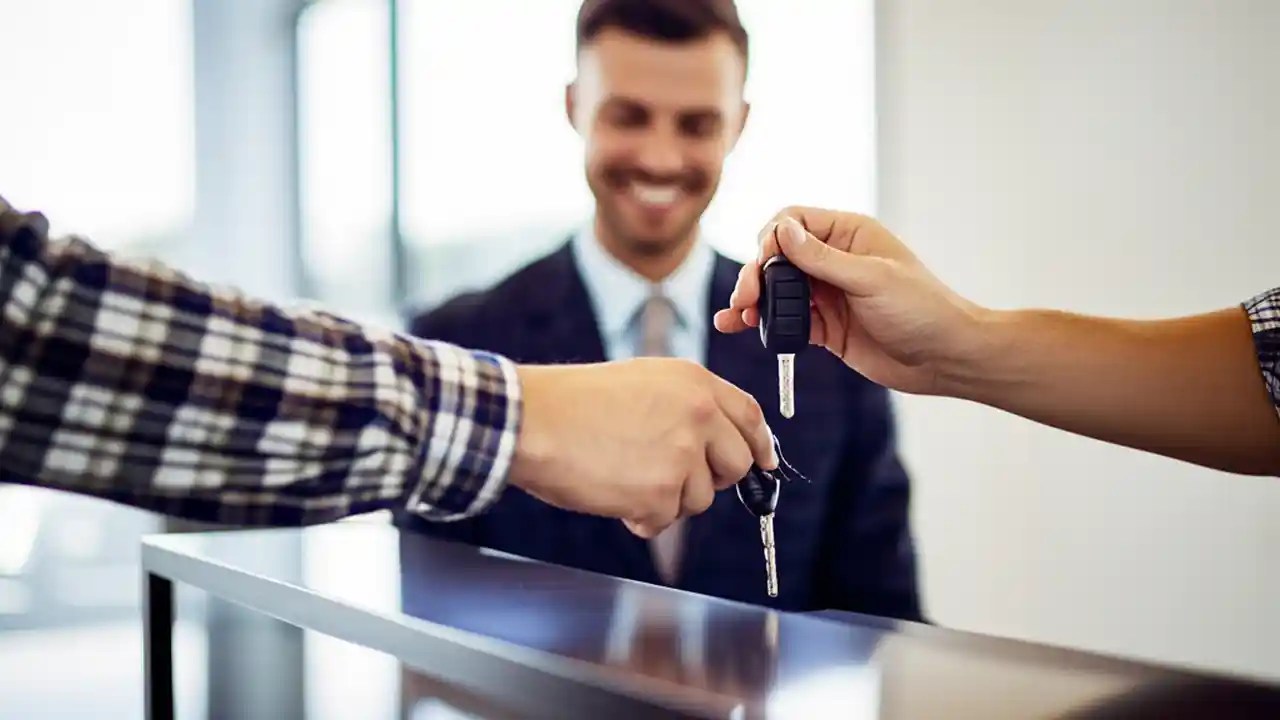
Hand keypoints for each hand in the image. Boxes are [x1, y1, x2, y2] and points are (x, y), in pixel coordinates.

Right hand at [508, 359, 777, 537]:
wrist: (533, 421)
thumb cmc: (575, 403)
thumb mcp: (643, 381)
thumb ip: (686, 405)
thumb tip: (716, 443)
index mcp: (695, 383)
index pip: (750, 417)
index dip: (760, 445)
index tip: (763, 462)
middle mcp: (698, 415)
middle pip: (736, 465)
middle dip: (709, 479)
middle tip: (671, 477)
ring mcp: (683, 455)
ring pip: (700, 499)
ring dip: (667, 499)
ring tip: (625, 475)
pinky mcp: (661, 493)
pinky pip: (665, 521)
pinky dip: (640, 517)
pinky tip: (613, 492)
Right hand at [713, 207, 986, 394]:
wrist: (945, 358)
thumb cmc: (923, 310)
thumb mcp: (871, 278)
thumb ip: (822, 257)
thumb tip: (781, 230)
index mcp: (849, 234)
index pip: (794, 221)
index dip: (772, 239)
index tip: (766, 265)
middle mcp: (834, 260)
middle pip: (778, 256)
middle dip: (756, 274)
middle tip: (746, 298)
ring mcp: (827, 294)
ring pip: (777, 290)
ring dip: (753, 299)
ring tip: (736, 315)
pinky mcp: (824, 326)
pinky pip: (785, 321)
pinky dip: (761, 323)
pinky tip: (737, 325)